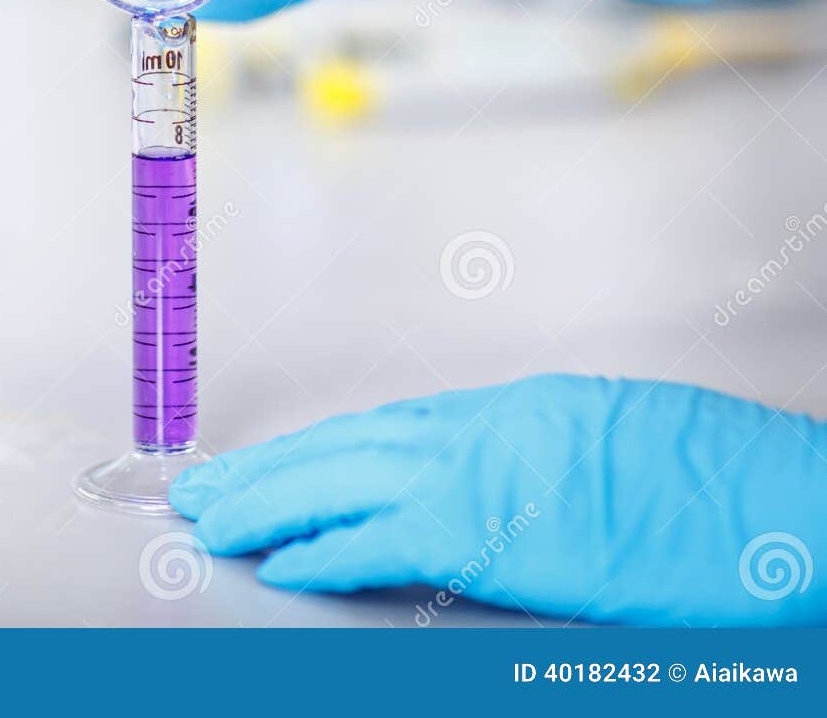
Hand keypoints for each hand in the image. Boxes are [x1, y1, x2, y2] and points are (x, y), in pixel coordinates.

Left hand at [170, 374, 826, 625]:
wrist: (790, 513)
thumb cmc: (731, 493)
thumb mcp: (622, 451)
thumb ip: (541, 465)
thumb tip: (502, 492)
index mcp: (521, 412)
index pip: (393, 429)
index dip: (323, 451)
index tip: (277, 466)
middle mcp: (489, 428)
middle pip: (349, 444)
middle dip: (273, 468)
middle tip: (207, 487)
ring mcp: (486, 474)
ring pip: (342, 480)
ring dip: (270, 501)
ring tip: (214, 518)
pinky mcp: (490, 531)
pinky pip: (379, 540)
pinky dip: (323, 550)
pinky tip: (278, 563)